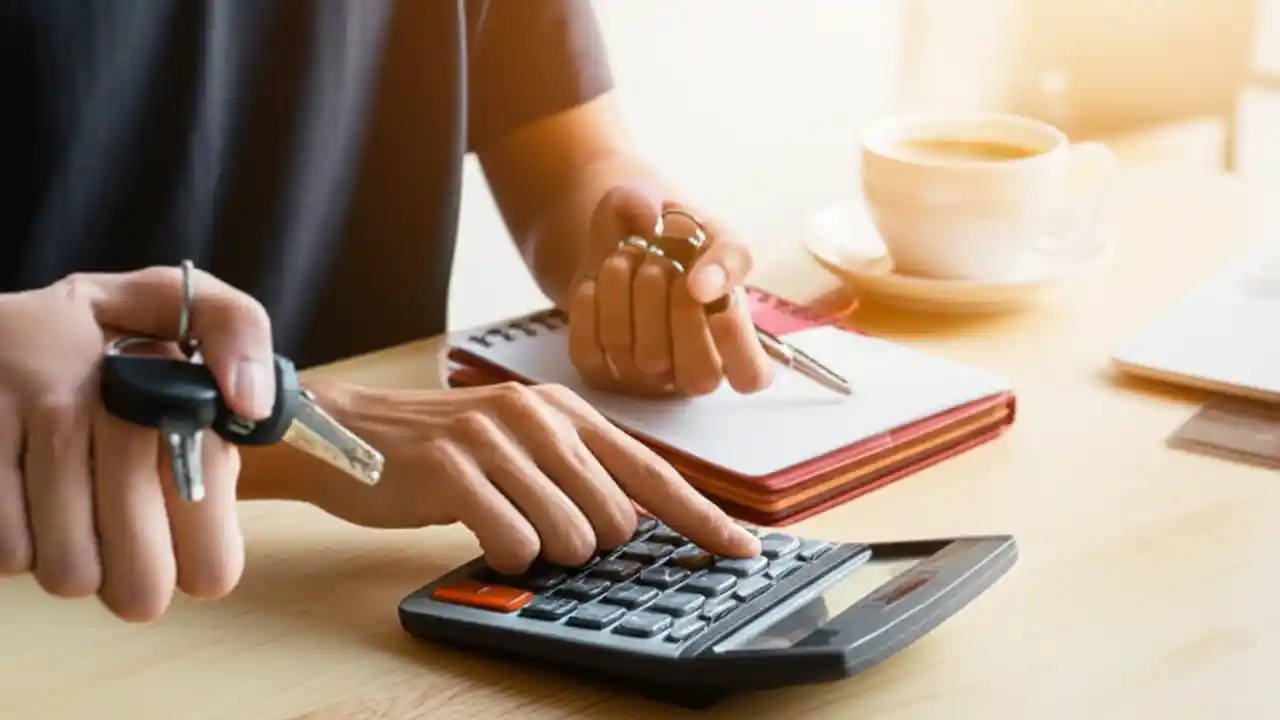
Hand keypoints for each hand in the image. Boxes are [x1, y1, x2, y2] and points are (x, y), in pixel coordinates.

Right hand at [0, 267, 275, 620]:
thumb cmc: (97, 333)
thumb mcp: (173, 305)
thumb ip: (235, 331)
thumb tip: (250, 403)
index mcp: (152, 369)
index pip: (202, 495)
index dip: (209, 554)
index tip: (206, 570)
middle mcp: (83, 399)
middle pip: (135, 568)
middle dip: (142, 583)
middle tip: (139, 573)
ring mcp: (13, 422)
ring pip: (67, 571)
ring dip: (76, 562)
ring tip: (80, 523)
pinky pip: (6, 553)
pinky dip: (20, 546)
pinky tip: (32, 508)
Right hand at [286, 380, 760, 574]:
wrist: (343, 431)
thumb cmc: (439, 449)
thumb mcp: (518, 443)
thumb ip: (576, 471)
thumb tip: (635, 523)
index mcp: (564, 411)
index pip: (652, 470)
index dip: (702, 516)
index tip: (742, 549)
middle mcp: (538, 417)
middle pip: (616, 517)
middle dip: (589, 543)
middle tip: (537, 522)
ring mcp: (496, 439)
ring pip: (571, 535)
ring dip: (544, 552)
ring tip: (502, 521)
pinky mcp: (453, 468)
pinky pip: (514, 543)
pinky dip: (503, 554)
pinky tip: (476, 527)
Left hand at [567, 185, 774, 396]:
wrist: (623, 231)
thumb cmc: (680, 238)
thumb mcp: (712, 230)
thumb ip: (722, 253)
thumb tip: (702, 284)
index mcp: (733, 343)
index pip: (751, 375)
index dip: (731, 335)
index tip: (703, 284)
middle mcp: (694, 371)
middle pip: (698, 373)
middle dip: (675, 305)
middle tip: (658, 262)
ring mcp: (646, 379)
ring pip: (640, 358)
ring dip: (625, 290)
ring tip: (624, 257)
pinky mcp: (600, 373)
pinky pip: (591, 352)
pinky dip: (590, 306)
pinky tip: (596, 283)